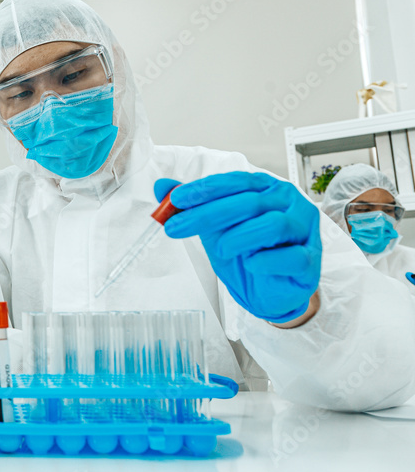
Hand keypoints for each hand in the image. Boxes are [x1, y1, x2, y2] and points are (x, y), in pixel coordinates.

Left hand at [155, 172, 321, 323]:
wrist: (269, 289)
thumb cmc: (246, 251)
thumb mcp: (213, 226)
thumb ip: (191, 205)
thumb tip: (161, 186)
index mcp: (266, 189)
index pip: (236, 182)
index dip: (205, 189)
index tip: (176, 199)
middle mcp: (288, 204)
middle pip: (249, 202)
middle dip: (207, 214)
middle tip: (176, 227)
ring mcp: (304, 231)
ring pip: (273, 224)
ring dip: (240, 236)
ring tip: (220, 249)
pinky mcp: (310, 262)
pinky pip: (292, 257)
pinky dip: (267, 260)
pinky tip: (251, 263)